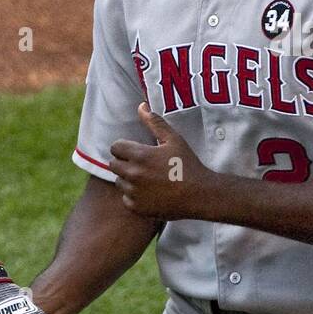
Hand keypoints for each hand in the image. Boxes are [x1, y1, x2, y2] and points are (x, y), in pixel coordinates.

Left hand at [108, 103, 218, 220]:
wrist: (199, 194)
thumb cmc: (187, 164)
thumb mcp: (173, 139)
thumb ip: (155, 122)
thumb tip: (141, 106)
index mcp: (139, 155)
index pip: (115, 147)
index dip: (124, 147)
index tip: (136, 150)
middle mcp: (133, 174)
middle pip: (113, 164)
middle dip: (124, 162)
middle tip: (142, 164)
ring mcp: (134, 192)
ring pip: (119, 182)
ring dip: (128, 179)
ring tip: (148, 179)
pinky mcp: (137, 207)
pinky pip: (126, 198)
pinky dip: (134, 196)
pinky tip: (150, 192)